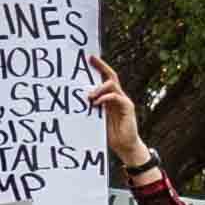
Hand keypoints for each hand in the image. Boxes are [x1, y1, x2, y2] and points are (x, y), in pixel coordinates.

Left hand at [87, 56, 151, 177]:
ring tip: (89, 96)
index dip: (98, 67)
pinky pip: (117, 97)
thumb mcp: (97, 119)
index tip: (88, 58)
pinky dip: (105, 98)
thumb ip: (92, 109)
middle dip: (101, 66)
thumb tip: (77, 102)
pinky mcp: (128, 108)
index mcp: (110, 98)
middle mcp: (118, 96)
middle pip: (111, 76)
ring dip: (99, 88)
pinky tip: (97, 103)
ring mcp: (124, 101)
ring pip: (112, 85)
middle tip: (90, 60)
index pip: (105, 78)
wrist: (126, 146)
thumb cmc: (111, 135)